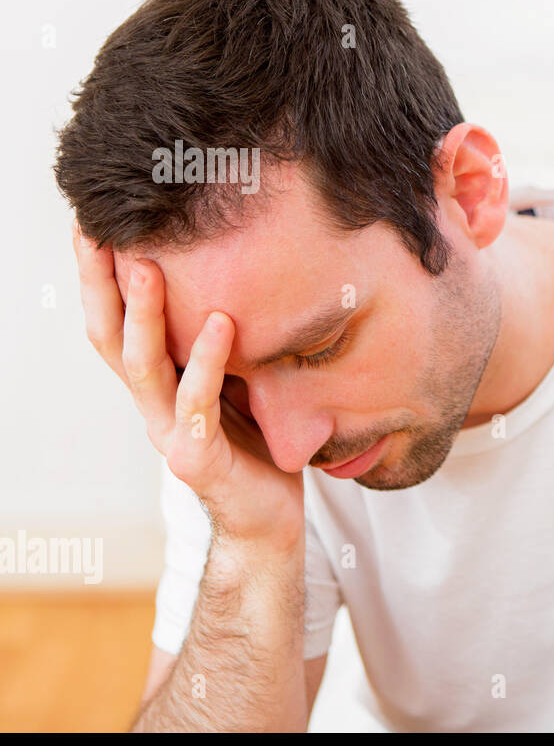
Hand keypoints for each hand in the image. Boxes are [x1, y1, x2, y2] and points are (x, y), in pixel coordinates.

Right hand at [72, 222, 303, 549]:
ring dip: (143, 314)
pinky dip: (210, 360)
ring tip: (144, 265)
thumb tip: (237, 278)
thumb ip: (224, 344)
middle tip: (95, 230)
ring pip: (144, 366)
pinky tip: (225, 322)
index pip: (116, 323)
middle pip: (111, 337)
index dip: (98, 278)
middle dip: (100, 284)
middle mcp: (153, 406)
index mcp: (158, 386)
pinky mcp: (198, 459)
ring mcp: (170, 433)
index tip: (91, 223)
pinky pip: (200, 402)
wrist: (269, 522)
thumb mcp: (239, 382)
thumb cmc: (255, 446)